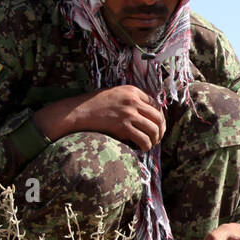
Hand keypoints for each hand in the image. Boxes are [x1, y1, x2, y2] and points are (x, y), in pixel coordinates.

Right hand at [33, 86, 166, 150]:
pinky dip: (146, 146)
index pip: (156, 104)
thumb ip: (131, 100)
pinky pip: (143, 139)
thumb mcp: (115, 95)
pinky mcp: (123, 126)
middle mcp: (133, 100)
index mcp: (132, 90)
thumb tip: (146, 114)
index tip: (158, 126)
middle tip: (157, 138)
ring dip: (154, 140)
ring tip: (150, 144)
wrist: (78, 111)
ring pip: (153, 129)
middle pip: (158, 117)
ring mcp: (128, 113)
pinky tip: (142, 148)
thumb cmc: (95, 105)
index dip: (159, 117)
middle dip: (160, 130)